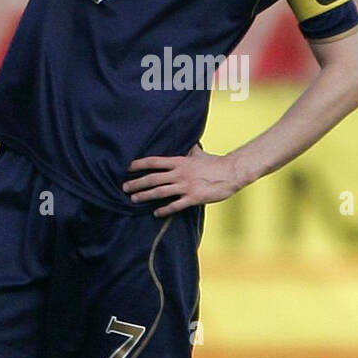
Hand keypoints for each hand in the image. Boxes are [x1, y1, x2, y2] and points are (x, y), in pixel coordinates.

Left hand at [123, 145, 242, 216]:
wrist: (232, 172)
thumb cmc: (216, 163)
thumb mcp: (199, 154)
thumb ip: (190, 151)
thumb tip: (188, 144)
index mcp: (179, 161)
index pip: (154, 162)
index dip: (139, 164)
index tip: (127, 168)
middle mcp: (180, 173)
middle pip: (152, 178)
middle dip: (136, 183)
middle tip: (124, 187)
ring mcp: (186, 186)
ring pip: (160, 192)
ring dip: (145, 196)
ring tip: (134, 199)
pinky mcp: (193, 197)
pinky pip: (175, 205)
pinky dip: (164, 210)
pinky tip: (156, 213)